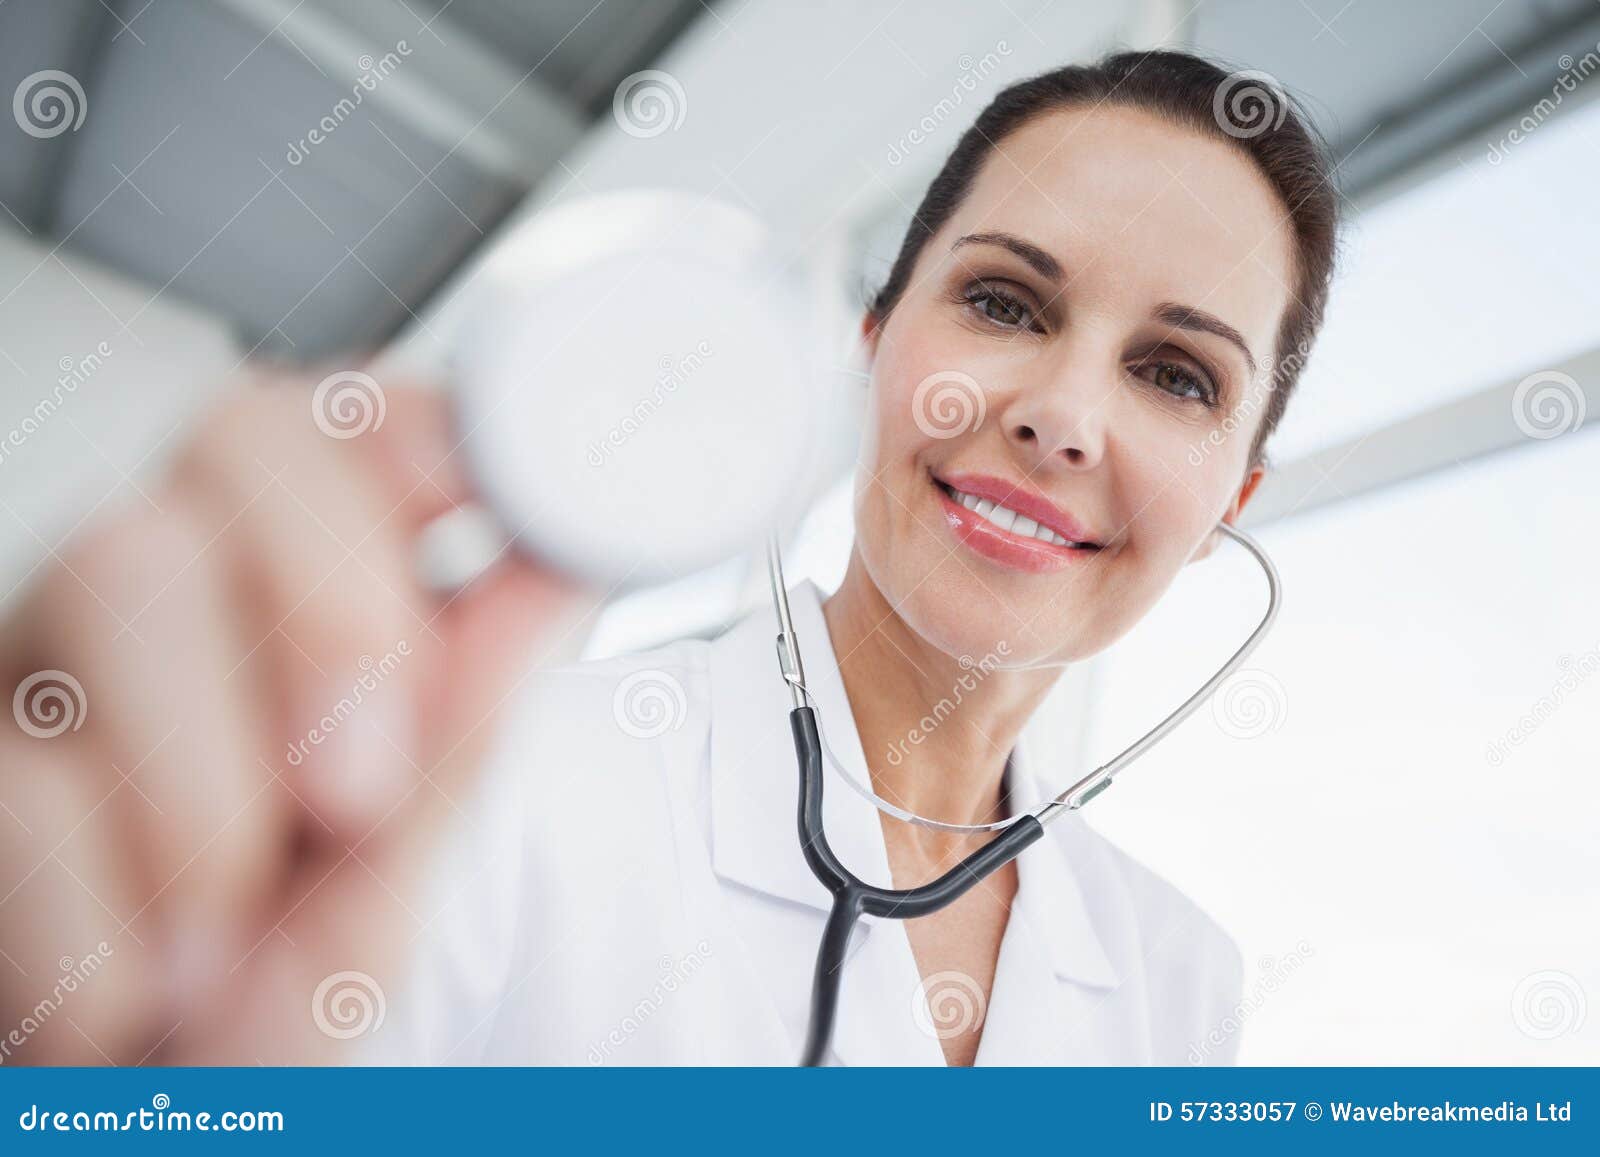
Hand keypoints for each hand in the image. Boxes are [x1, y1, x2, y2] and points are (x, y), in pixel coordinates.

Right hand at [0, 371, 582, 1062]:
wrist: (150, 1114)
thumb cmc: (271, 990)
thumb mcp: (392, 868)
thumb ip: (461, 727)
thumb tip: (554, 562)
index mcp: (292, 599)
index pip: (354, 424)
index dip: (419, 438)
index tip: (475, 505)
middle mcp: (168, 604)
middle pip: (234, 447)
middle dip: (328, 607)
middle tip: (360, 792)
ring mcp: (46, 675)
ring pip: (112, 568)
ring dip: (210, 788)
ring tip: (231, 942)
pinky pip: (16, 787)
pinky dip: (100, 919)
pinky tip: (137, 989)